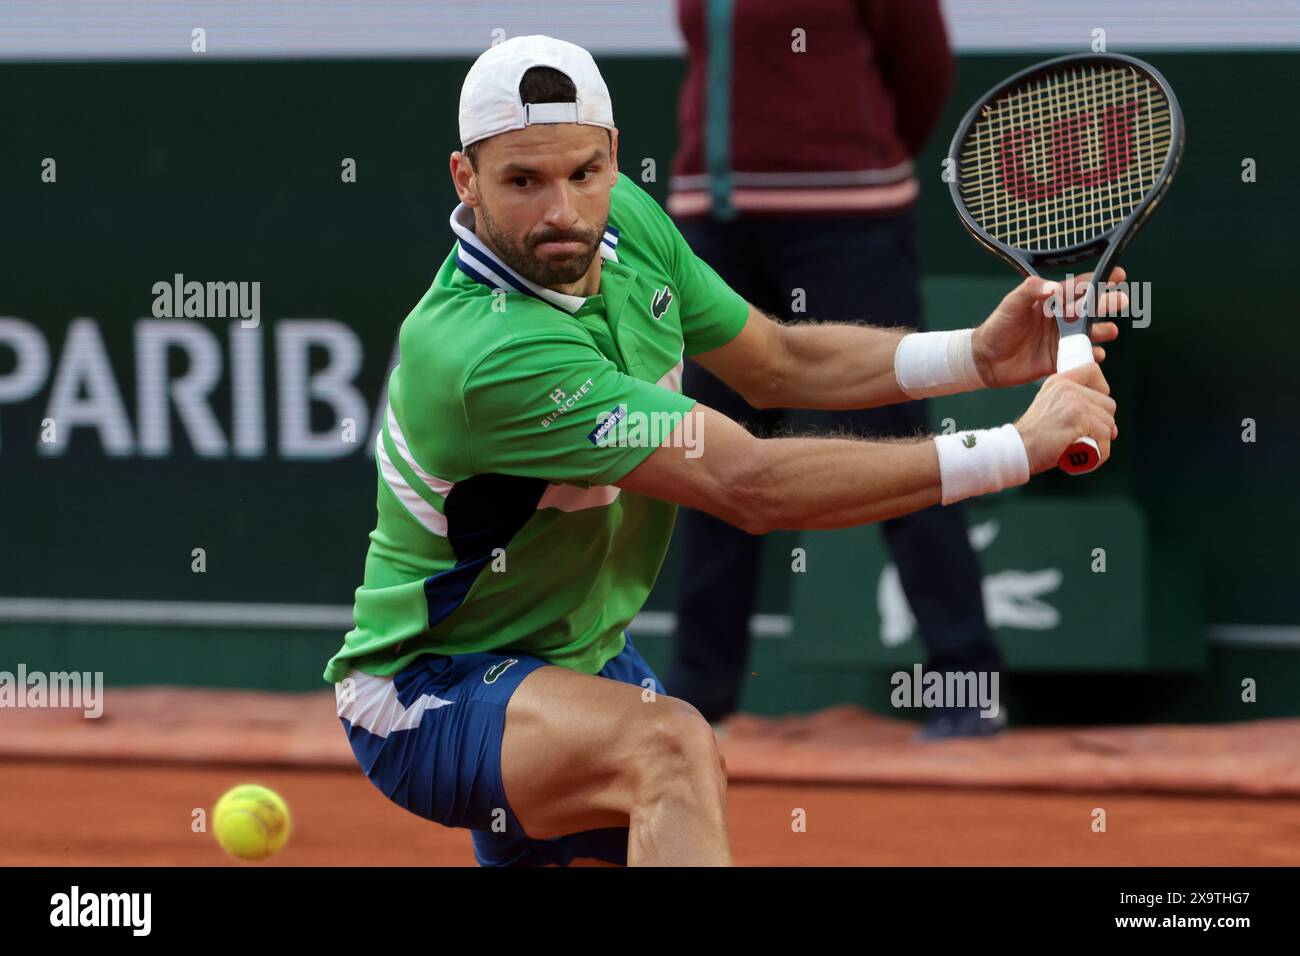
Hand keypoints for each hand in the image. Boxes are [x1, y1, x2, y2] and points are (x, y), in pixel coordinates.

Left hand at [971, 269, 1126, 388]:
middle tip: (1122, 301)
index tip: (1117, 275)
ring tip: (1110, 331)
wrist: (984, 360)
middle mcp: (1060, 319)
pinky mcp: (1058, 360)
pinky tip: (1096, 355)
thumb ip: (1030, 291)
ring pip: (1088, 333)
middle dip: (1107, 304)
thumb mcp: (1011, 304)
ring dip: (1102, 331)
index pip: (1078, 288)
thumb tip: (1054, 287)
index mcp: (1051, 301)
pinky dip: (1089, 356)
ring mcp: (1060, 340)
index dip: (1099, 281)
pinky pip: (1079, 357)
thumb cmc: (998, 327)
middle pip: (1089, 310)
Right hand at [1014, 363, 1118, 474]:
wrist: (1017, 449)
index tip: (1094, 411)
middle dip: (1103, 425)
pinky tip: (1087, 458)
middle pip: (1108, 404)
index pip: (1093, 371)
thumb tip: (1110, 424)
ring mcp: (1074, 401)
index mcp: (1059, 382)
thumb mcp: (1049, 410)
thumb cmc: (1033, 438)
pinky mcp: (1080, 418)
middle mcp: (1067, 387)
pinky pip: (1104, 436)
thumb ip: (1071, 406)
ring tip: (1084, 451)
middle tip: (1089, 439)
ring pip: (1108, 423)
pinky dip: (1101, 452)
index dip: (1102, 391)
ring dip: (1102, 442)